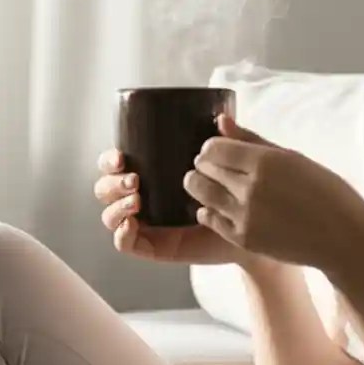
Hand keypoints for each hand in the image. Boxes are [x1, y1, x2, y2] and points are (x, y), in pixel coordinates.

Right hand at [93, 147, 270, 266]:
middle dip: (112, 183)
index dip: (109, 159)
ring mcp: (147, 222)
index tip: (122, 157)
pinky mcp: (156, 246)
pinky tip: (132, 225)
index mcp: (150, 170)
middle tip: (135, 181)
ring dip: (116, 207)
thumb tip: (222, 118)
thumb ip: (231, 141)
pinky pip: (127, 244)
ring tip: (138, 201)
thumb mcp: (235, 162)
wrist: (257, 227)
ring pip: (111, 216)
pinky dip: (122, 236)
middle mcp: (143, 194)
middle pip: (106, 188)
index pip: (115, 163)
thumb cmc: (239, 190)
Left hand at [186, 114, 363, 270]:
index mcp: (265, 162)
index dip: (211, 147)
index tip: (219, 150)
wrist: (342, 237)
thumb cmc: (325, 191)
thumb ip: (252, 139)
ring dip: (200, 185)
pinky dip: (208, 210)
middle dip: (205, 165)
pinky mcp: (243, 239)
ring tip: (211, 184)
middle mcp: (250, 187)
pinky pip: (210, 219)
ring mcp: (244, 215)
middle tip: (214, 167)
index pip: (213, 148)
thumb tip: (221, 120)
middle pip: (204, 168)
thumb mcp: (292, 157)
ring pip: (201, 193)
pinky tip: (219, 206)